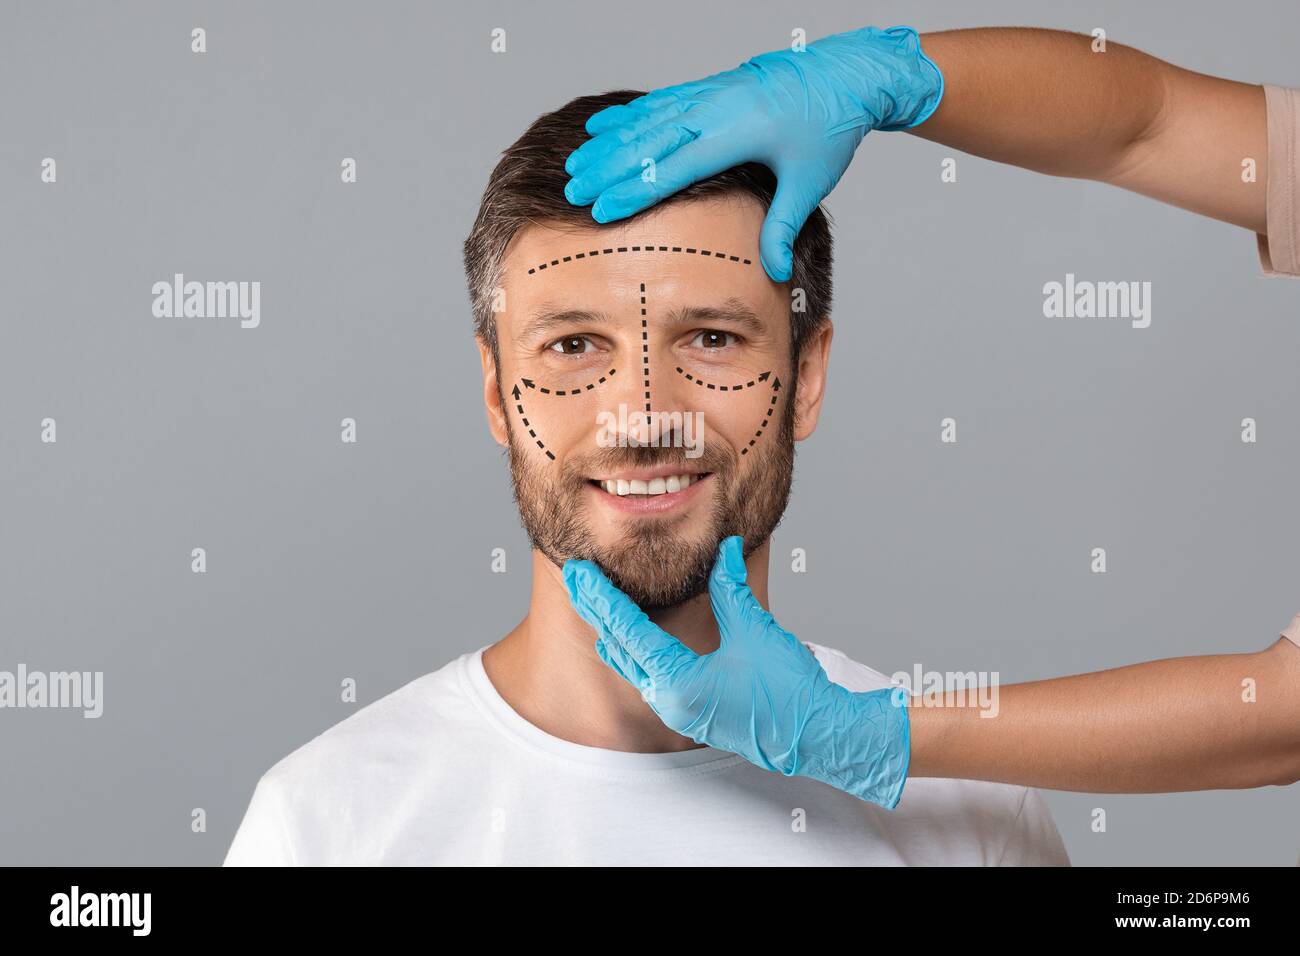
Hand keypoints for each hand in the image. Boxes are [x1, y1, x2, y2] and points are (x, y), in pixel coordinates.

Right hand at [562, 25, 943, 281]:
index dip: (636, 188)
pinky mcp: (710, 87)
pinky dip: (627, 116)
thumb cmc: (830, 128)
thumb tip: (774, 272)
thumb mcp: (810, 183)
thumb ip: (785, 227)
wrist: (845, 73)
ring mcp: (710, 93)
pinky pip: (659, 102)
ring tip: (575, 163)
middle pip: (650, 140)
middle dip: (607, 167)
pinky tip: (602, 127)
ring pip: (647, 119)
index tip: (602, 207)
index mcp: (739, 132)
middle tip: (572, 190)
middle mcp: (717, 108)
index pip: (676, 166)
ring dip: (608, 143)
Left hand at [563, 535, 910, 807]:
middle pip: (618, 646)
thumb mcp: (755, 629)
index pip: (626, 630)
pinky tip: (625, 639)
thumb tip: (724, 548)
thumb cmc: (789, 690)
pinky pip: (646, 677)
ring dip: (611, 630)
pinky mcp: (690, 714)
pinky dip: (631, 650)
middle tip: (575, 577)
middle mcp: (668, 701)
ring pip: (630, 665)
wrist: (818, 736)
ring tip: (594, 601)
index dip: (601, 596)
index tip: (580, 571)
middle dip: (595, 609)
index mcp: (678, 681)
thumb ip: (731, 587)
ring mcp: (677, 711)